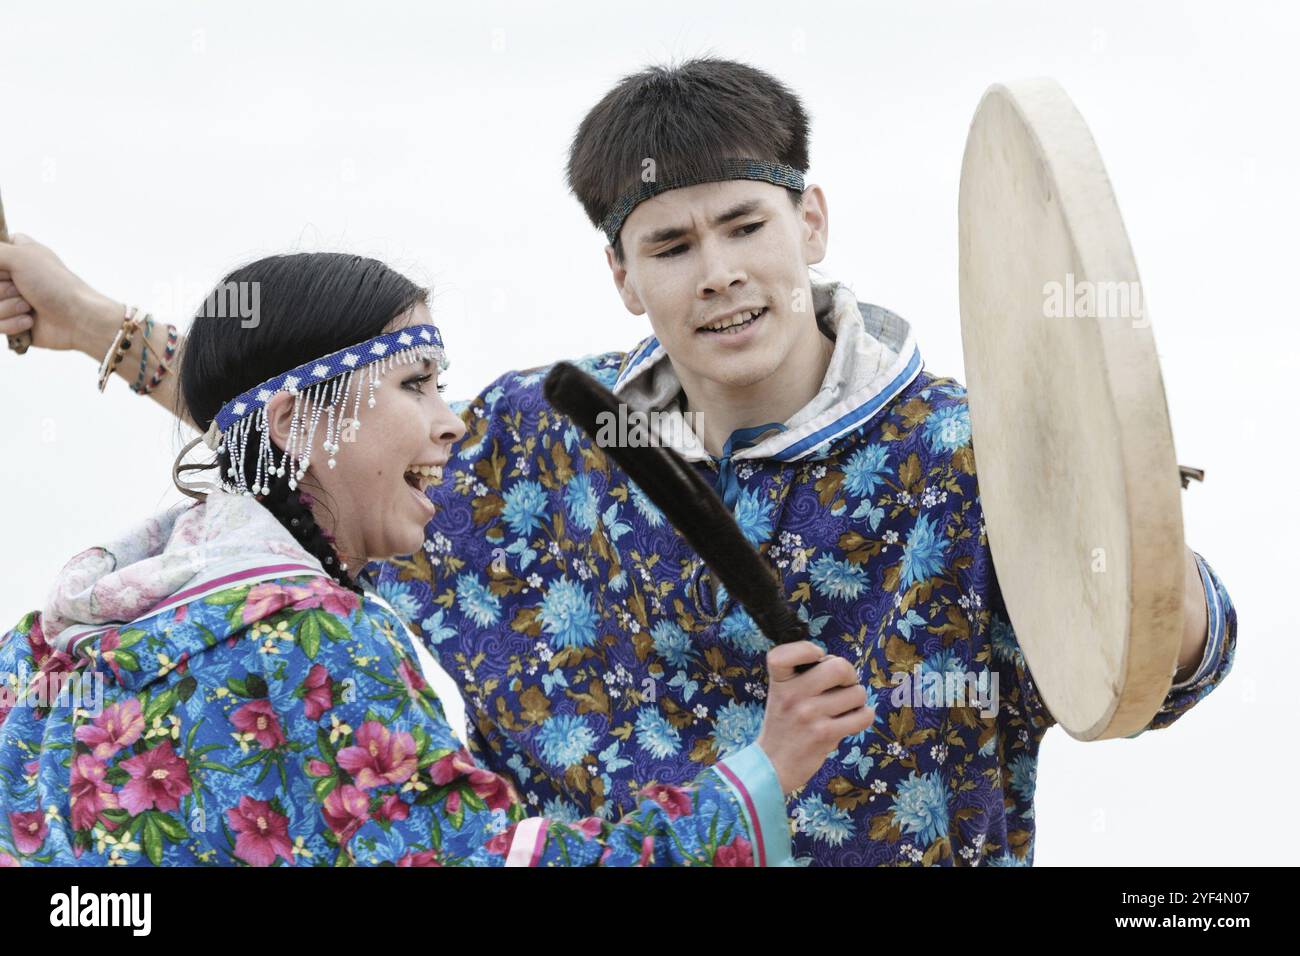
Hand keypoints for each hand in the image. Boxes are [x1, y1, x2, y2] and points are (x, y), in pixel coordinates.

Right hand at [0, 234, 122, 353]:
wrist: (79, 319)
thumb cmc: (55, 284)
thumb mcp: (21, 256)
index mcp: (15, 252)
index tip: (8, 269)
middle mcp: (10, 274)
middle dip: (1, 288)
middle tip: (22, 288)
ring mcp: (10, 299)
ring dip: (7, 307)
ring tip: (29, 306)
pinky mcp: (11, 322)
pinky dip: (12, 324)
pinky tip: (30, 321)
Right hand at [757, 641, 874, 794]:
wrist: (774, 764)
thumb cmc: (784, 723)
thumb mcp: (781, 692)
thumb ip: (804, 674)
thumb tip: (842, 666)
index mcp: (779, 680)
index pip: (789, 652)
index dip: (808, 649)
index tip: (816, 659)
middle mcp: (792, 695)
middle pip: (839, 667)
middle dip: (849, 675)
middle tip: (843, 685)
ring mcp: (809, 715)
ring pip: (857, 693)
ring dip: (856, 699)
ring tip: (843, 708)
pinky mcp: (825, 735)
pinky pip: (863, 716)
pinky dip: (864, 716)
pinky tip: (852, 719)